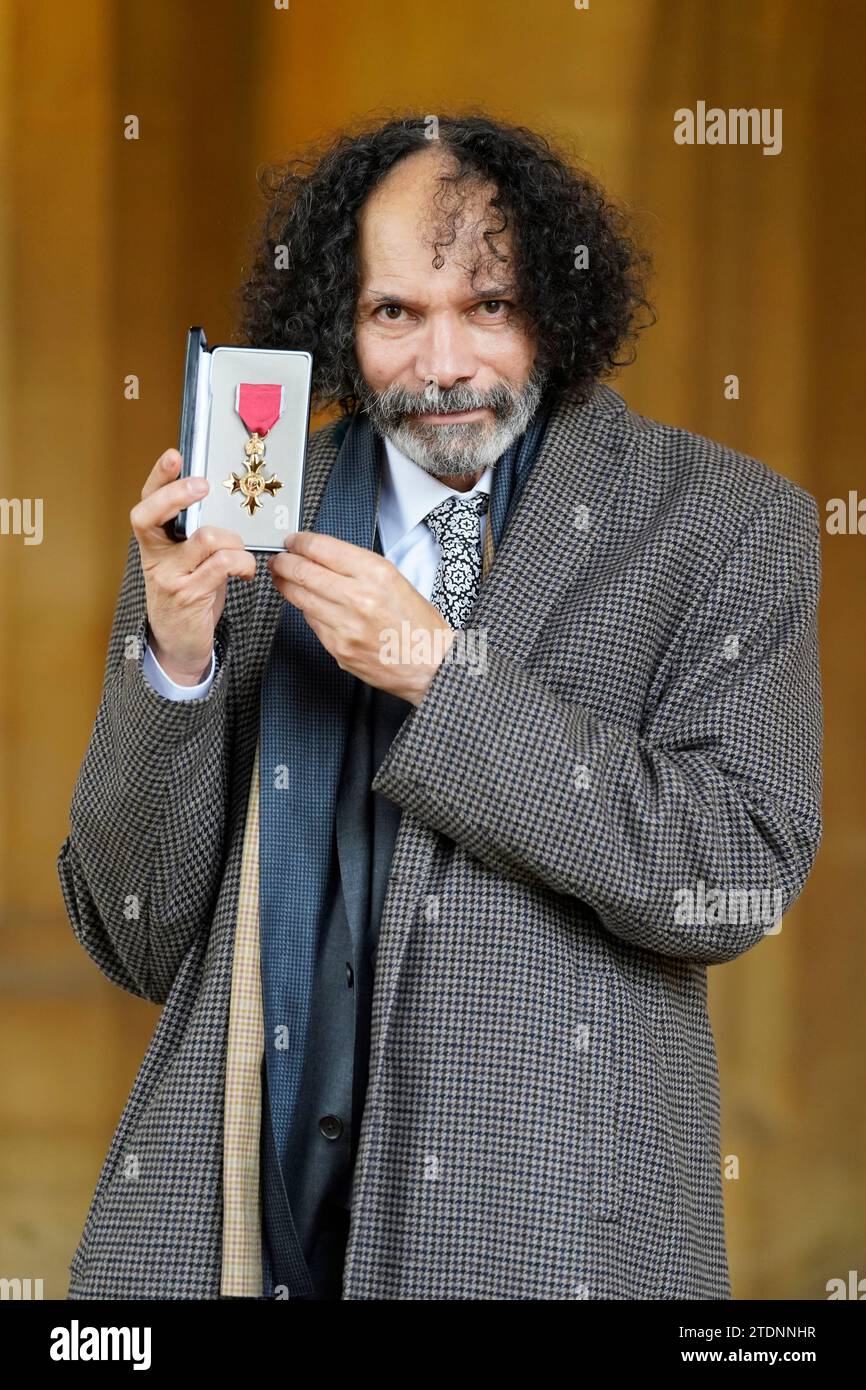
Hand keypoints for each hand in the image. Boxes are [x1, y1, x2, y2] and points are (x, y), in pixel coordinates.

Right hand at [130, 448, 256, 684]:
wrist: (180, 642)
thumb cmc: (190, 592)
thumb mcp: (187, 559)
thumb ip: (195, 533)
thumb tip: (225, 502)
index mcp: (154, 542)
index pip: (147, 503)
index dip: (158, 478)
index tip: (174, 455)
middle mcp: (156, 556)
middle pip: (158, 514)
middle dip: (182, 494)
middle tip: (204, 487)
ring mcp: (170, 576)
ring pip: (206, 537)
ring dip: (234, 541)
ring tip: (239, 555)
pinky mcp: (190, 595)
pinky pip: (223, 564)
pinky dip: (243, 563)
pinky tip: (245, 572)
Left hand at [267, 532, 454, 704]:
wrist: (431, 664)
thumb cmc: (418, 624)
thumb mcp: (395, 580)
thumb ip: (358, 567)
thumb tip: (321, 557)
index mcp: (376, 574)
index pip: (322, 548)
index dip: (299, 542)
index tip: (292, 542)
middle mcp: (359, 598)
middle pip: (303, 572)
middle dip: (283, 563)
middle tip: (278, 560)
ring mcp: (345, 626)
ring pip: (300, 598)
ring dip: (286, 586)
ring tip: (283, 579)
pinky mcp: (338, 649)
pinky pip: (311, 623)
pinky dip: (307, 611)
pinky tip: (310, 606)